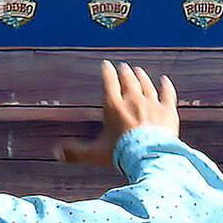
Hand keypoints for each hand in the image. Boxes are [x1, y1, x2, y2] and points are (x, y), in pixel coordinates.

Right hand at [58, 61, 179, 166]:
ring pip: (146, 84)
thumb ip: (76, 152)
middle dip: (124, 72)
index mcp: (113, 106)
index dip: (107, 72)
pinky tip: (164, 80)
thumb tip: (55, 153)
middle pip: (128, 80)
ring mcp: (151, 103)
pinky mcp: (167, 111)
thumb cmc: (119, 155)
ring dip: (141, 76)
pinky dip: (166, 86)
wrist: (148, 157)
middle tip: (123, 67)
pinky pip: (167, 93)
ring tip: (138, 71)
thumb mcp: (95, 154)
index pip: (109, 82)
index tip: (106, 65)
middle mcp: (132, 99)